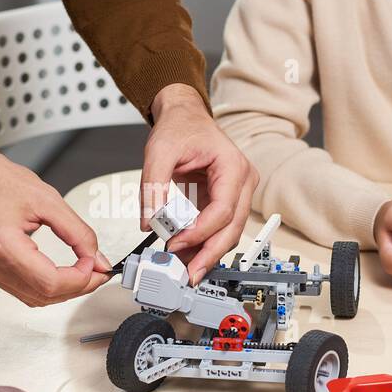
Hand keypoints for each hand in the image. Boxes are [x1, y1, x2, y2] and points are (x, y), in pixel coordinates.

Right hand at [0, 130, 111, 305]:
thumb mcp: (47, 199)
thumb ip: (77, 232)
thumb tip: (96, 257)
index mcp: (2, 244)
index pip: (50, 282)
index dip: (80, 278)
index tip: (96, 263)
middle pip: (44, 295)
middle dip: (78, 286)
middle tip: (98, 271)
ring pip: (34, 298)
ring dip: (64, 290)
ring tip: (84, 272)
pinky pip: (21, 290)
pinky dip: (45, 286)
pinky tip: (61, 274)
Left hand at [142, 85, 258, 284]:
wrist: (186, 117)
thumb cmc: (180, 127)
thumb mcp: (159, 152)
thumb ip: (153, 188)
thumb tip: (149, 223)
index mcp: (233, 166)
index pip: (223, 209)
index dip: (201, 232)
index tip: (177, 243)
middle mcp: (242, 182)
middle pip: (233, 228)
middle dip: (209, 254)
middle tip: (188, 274)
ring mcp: (237, 193)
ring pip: (228, 234)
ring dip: (206, 253)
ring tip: (183, 269)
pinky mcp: (225, 202)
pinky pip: (218, 229)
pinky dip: (202, 244)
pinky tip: (186, 256)